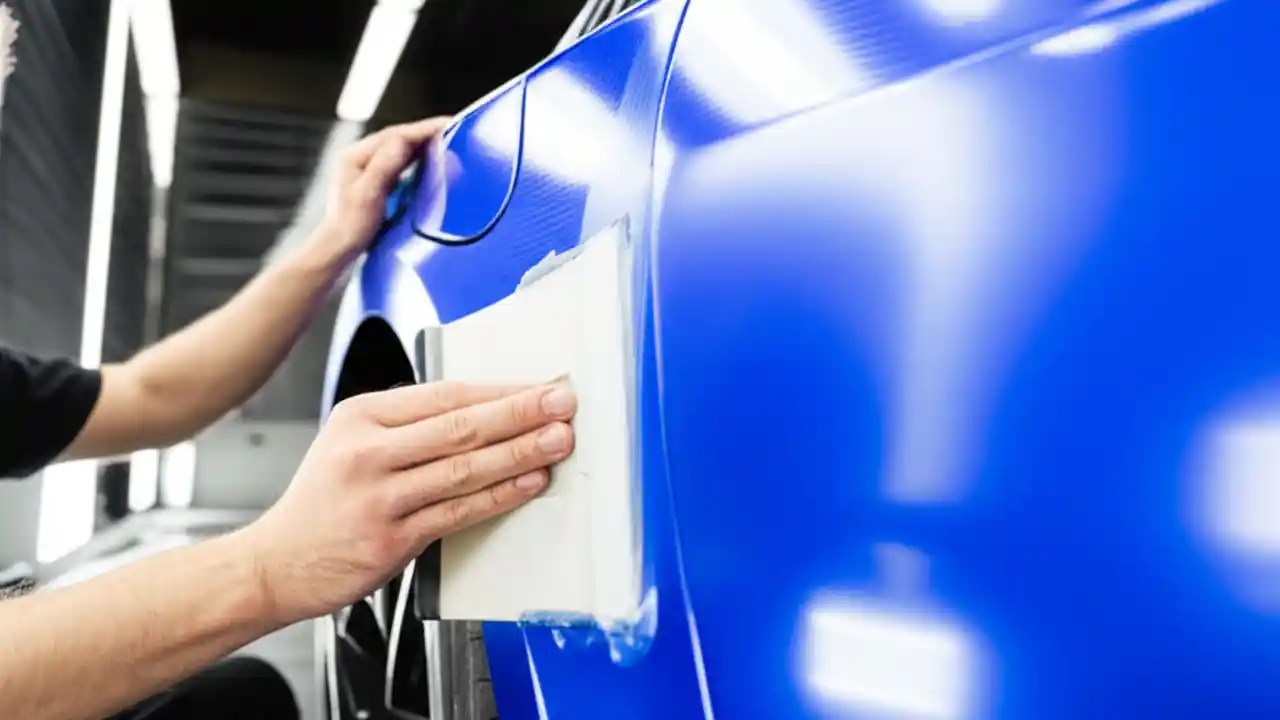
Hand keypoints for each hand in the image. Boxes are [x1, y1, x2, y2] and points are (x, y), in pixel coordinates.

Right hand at [239, 381, 576, 623]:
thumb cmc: (322, 503)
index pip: (445, 394)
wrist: (276, 563)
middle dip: (520, 411)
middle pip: (460, 424)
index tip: (538, 386)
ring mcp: (379, 495)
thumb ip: (408, 427)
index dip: (499, 389)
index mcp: (361, 416)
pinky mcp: (391, 537)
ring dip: (520, 451)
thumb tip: (486, 411)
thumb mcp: (350, 444)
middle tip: (562, 402)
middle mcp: (367, 451)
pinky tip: (528, 483)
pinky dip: (500, 495)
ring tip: (558, 440)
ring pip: (464, 467)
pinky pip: (459, 511)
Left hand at [315, 116, 452, 262]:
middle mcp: (359, 157)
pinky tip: (429, 161)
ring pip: (399, 149)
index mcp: (356, 156)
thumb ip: (385, 166)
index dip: (423, 129)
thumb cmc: (351, 227)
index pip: (395, 136)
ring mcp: (365, 169)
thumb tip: (405, 140)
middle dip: (426, 133)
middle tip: (454, 129)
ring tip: (447, 141)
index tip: (449, 125)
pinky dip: (416, 159)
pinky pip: (399, 163)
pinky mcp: (373, 181)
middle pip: (398, 138)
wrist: (338, 250)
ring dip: (422, 144)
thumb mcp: (368, 196)